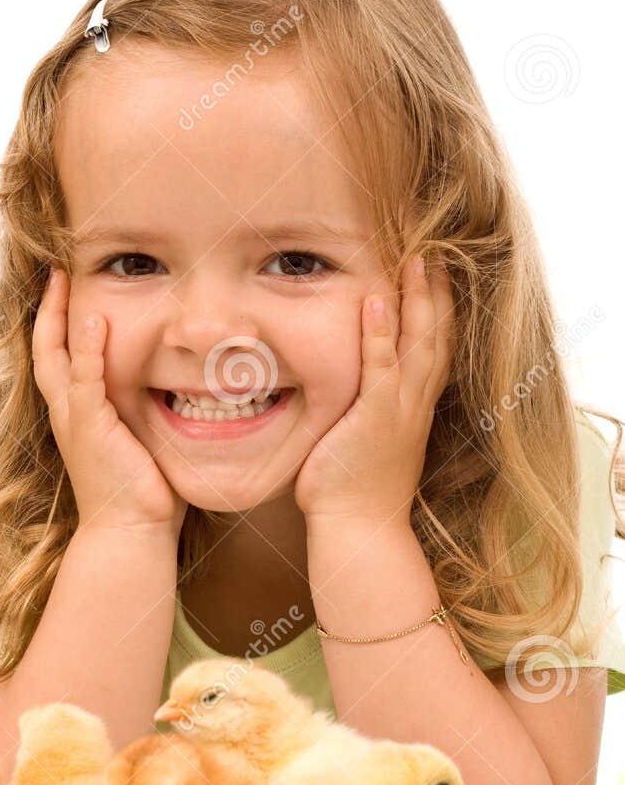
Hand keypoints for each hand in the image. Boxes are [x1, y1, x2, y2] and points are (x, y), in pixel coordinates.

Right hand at [32, 269, 187, 536]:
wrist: (131, 532)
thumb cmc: (143, 494)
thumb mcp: (141, 441)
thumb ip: (146, 411)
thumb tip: (177, 387)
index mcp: (77, 416)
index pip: (58, 359)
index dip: (58, 324)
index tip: (67, 291)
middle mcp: (67, 414)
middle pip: (44, 349)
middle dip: (49, 309)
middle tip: (56, 273)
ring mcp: (75, 419)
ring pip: (55, 357)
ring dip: (60, 316)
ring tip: (65, 281)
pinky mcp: (91, 426)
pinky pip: (86, 378)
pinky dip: (89, 348)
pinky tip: (99, 319)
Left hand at [294, 253, 455, 527]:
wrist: (359, 532)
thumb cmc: (354, 495)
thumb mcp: (365, 445)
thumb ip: (363, 414)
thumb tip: (346, 398)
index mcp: (413, 409)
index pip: (434, 349)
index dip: (438, 311)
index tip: (437, 276)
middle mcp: (414, 404)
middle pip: (437, 337)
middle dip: (438, 293)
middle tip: (436, 252)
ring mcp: (398, 410)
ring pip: (418, 343)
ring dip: (418, 299)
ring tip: (417, 259)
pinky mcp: (374, 418)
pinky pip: (380, 366)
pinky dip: (380, 332)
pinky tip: (377, 299)